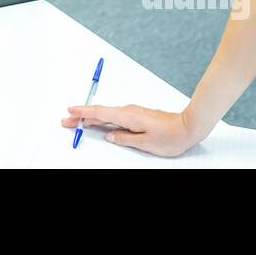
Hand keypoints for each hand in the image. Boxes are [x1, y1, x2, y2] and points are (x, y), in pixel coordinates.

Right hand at [61, 104, 203, 156]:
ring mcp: (133, 112)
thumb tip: (110, 136)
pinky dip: (104, 118)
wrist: (188, 126)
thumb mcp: (145, 143)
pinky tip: (101, 123)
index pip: (100, 112)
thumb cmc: (170, 136)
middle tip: (67, 120)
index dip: (83, 113)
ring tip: (79, 122)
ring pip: (107, 114)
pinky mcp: (137, 116)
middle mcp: (128, 111)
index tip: (70, 112)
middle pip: (100, 112)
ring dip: (92, 118)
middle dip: (82, 116)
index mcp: (127, 116)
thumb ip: (124, 139)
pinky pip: (115, 116)